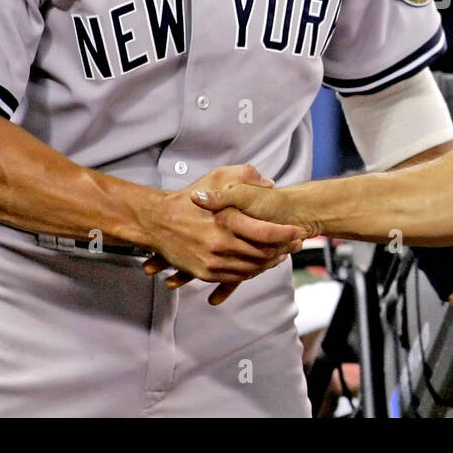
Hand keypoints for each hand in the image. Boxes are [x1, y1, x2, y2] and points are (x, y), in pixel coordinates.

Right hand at [139, 165, 308, 305]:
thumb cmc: (188, 198)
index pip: (266, 232)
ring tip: (281, 255)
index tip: (296, 231)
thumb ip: (245, 175)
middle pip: (262, 253)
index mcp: (226, 220)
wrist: (156, 221)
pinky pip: (235, 277)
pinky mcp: (204, 273)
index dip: (285, 233)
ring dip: (269, 263)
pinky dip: (250, 272)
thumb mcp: (217, 176)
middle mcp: (220, 243)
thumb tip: (268, 183)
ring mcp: (212, 261)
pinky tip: (258, 264)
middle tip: (293, 244)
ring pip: (251, 268)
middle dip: (282, 249)